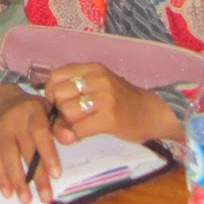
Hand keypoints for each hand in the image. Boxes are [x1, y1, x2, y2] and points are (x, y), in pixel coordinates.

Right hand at [0, 85, 58, 203]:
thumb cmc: (32, 109)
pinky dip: (1, 178)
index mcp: (33, 111)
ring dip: (17, 181)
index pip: (40, 133)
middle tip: (46, 196)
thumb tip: (71, 138)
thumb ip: (59, 124)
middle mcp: (15, 119)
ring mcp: (2, 130)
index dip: (48, 154)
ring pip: (9, 157)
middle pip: (26, 150)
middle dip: (36, 176)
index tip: (56, 175)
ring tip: (26, 199)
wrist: (2, 99)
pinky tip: (8, 193)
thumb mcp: (47, 109)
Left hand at [44, 63, 180, 145]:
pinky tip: (85, 134)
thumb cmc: (121, 102)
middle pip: (58, 95)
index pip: (55, 76)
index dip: (51, 93)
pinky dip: (77, 135)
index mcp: (92, 68)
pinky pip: (79, 129)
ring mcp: (105, 97)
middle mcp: (97, 79)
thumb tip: (53, 125)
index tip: (59, 103)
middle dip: (59, 110)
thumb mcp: (97, 89)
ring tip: (81, 124)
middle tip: (72, 117)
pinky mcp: (110, 117)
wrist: (152, 113)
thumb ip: (73, 98)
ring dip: (69, 123)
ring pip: (67, 112)